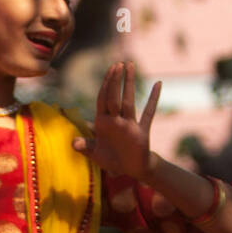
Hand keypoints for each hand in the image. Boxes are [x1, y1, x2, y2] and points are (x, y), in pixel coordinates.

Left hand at [72, 62, 162, 179]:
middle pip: (114, 97)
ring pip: (129, 101)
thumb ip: (86, 147)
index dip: (103, 86)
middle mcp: (116, 120)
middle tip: (118, 63)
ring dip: (129, 84)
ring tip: (130, 64)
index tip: (107, 71)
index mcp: (103, 123)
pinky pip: (149, 113)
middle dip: (115, 81)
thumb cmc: (112, 159)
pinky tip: (158, 84)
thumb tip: (73, 143)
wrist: (131, 169)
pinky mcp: (142, 132)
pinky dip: (153, 99)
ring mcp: (130, 125)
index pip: (102, 100)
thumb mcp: (96, 154)